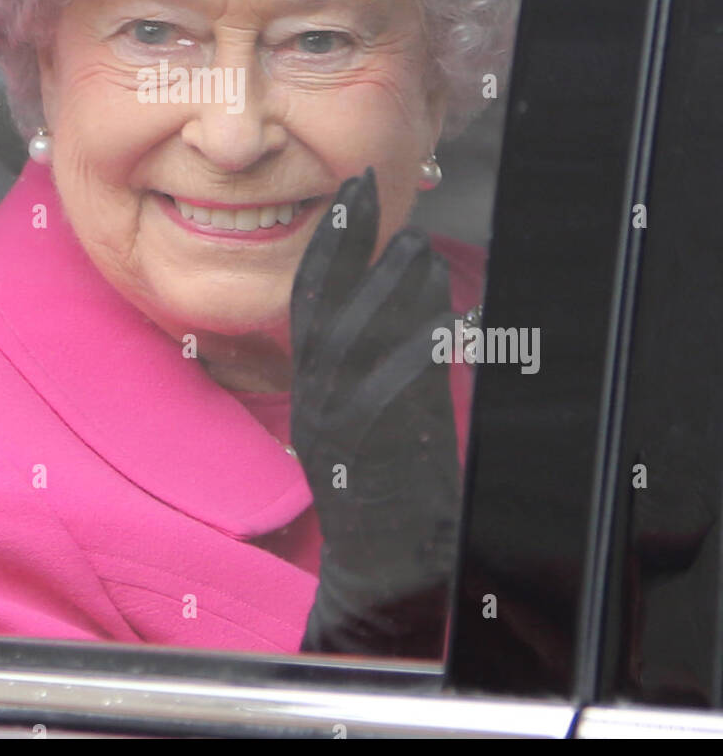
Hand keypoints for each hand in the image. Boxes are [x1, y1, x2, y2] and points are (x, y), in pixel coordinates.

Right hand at [290, 165, 461, 657]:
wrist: (387, 566)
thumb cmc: (391, 484)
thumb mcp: (372, 408)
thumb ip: (380, 351)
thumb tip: (409, 280)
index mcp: (311, 386)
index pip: (308, 297)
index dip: (328, 241)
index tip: (348, 191)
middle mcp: (312, 397)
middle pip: (321, 303)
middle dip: (344, 241)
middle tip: (368, 189)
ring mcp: (334, 422)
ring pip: (352, 335)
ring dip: (387, 285)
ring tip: (421, 249)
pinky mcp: (367, 448)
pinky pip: (390, 385)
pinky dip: (418, 348)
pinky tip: (448, 323)